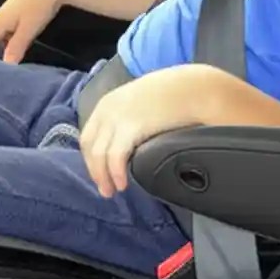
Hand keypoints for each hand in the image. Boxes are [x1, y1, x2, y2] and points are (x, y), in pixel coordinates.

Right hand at [0, 0, 68, 62]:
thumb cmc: (39, 7)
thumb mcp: (28, 30)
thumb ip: (16, 48)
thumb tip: (5, 64)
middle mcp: (1, 15)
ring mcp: (10, 11)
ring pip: (1, 32)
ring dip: (1, 44)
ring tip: (4, 58)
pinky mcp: (19, 8)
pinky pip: (10, 26)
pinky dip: (10, 37)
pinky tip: (18, 43)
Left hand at [79, 64, 215, 197]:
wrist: (191, 88)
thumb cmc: (172, 94)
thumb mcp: (140, 102)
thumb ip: (130, 118)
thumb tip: (130, 141)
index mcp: (108, 103)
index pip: (89, 135)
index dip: (91, 157)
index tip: (99, 172)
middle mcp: (107, 110)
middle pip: (89, 147)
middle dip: (94, 170)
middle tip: (104, 188)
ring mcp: (117, 118)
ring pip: (98, 155)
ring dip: (102, 176)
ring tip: (112, 191)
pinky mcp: (131, 128)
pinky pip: (115, 157)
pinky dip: (115, 173)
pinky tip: (122, 184)